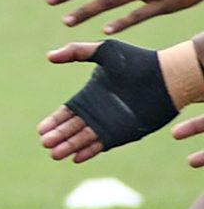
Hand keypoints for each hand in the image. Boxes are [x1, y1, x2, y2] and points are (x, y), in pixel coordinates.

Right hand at [38, 38, 196, 163]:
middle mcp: (98, 111)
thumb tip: (49, 56)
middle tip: (45, 143)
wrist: (167, 76)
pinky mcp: (124, 132)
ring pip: (84, 138)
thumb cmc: (137, 61)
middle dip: (58, 136)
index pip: (67, 112)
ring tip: (55, 154)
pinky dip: (90, 151)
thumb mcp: (105, 50)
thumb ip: (76, 51)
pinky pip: (103, 144)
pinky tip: (77, 157)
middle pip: (72, 128)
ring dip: (69, 146)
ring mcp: (110, 123)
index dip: (54, 121)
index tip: (40, 129)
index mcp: (90, 95)